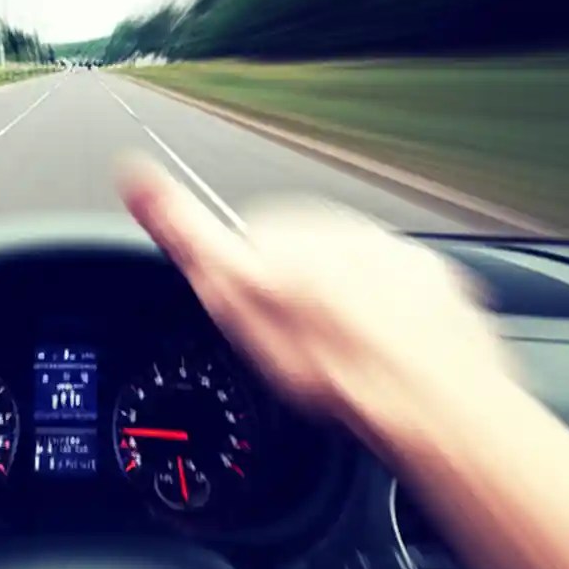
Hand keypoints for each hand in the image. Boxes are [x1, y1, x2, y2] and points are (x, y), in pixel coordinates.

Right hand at [118, 158, 512, 434]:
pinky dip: (391, 324)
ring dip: (343, 310)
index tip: (252, 320)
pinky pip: (403, 298)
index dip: (241, 286)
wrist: (426, 397)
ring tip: (338, 362)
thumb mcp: (231, 294)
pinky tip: (380, 359)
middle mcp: (344, 228)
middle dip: (295, 297)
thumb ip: (182, 231)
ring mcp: (395, 254)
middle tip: (293, 351)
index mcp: (286, 228)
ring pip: (353, 278)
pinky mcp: (436, 284)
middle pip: (301, 260)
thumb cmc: (326, 359)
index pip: (246, 240)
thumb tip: (132, 172)